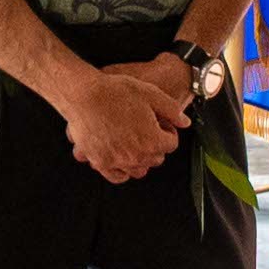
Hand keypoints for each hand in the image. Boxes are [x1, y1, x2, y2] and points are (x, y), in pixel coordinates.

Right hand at [56, 58, 184, 183]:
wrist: (84, 95)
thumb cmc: (114, 93)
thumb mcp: (150, 94)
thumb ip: (172, 110)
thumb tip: (184, 122)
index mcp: (152, 140)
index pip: (171, 143)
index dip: (168, 130)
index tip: (161, 123)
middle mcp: (136, 155)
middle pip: (156, 158)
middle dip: (156, 145)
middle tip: (147, 130)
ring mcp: (117, 161)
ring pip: (138, 170)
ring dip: (141, 159)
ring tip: (135, 144)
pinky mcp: (100, 161)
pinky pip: (116, 175)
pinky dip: (121, 170)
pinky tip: (121, 159)